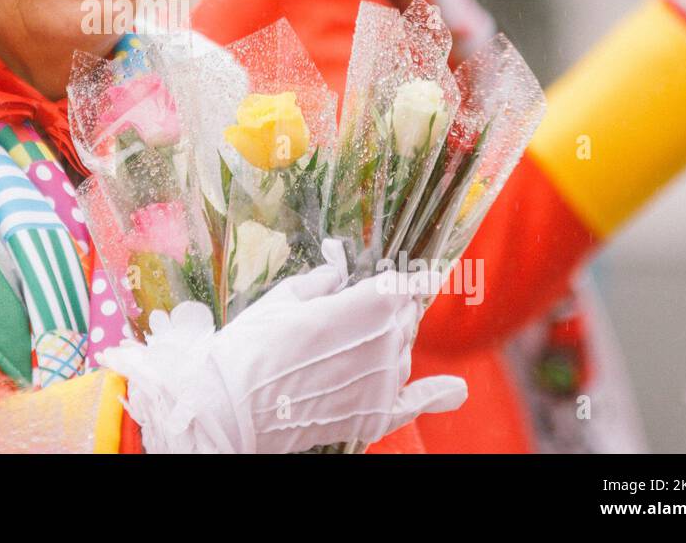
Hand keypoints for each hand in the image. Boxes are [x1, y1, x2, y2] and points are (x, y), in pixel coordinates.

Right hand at [98, 240, 466, 452]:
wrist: (231, 411)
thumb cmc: (249, 349)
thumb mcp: (280, 300)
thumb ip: (319, 283)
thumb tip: (339, 275)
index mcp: (360, 310)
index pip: (400, 286)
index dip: (406, 278)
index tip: (421, 271)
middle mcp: (380, 346)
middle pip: (403, 317)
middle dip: (387, 308)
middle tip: (357, 308)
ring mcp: (380, 385)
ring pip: (404, 352)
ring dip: (389, 342)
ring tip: (351, 343)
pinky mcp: (373, 415)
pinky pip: (414, 404)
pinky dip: (437, 396)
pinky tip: (454, 390)